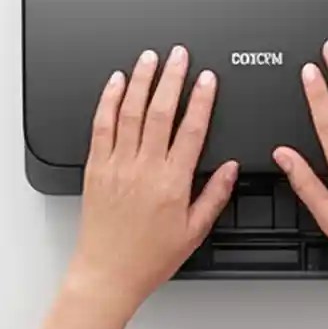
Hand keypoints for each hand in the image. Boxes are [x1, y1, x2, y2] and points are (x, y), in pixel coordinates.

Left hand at [70, 46, 238, 306]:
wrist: (108, 273)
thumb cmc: (148, 257)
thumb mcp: (194, 231)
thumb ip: (214, 195)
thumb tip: (231, 168)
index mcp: (172, 183)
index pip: (191, 129)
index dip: (201, 99)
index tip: (207, 79)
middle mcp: (144, 168)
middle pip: (159, 111)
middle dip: (172, 77)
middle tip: (179, 55)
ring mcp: (117, 165)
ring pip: (129, 111)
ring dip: (141, 80)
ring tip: (149, 58)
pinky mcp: (95, 168)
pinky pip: (101, 126)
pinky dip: (108, 100)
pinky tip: (115, 83)